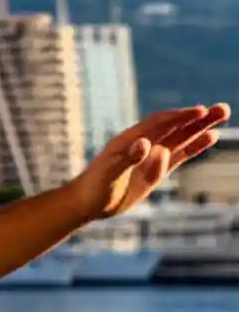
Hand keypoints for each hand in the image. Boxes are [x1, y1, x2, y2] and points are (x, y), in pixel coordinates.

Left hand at [69, 103, 229, 220]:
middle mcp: (142, 143)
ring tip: (222, 114)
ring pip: (181, 138)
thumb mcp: (109, 173)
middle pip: (174, 126)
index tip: (201, 110)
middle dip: (198, 118)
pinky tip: (210, 137)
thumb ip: (127, 158)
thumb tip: (145, 142)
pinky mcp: (157, 170)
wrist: (88, 202)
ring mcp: (151, 156)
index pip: (159, 123)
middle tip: (223, 108)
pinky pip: (180, 154)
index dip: (179, 117)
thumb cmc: (94, 187)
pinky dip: (195, 145)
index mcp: (129, 140)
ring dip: (200, 127)